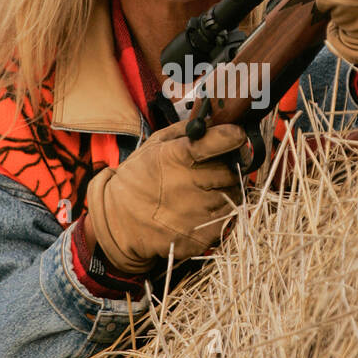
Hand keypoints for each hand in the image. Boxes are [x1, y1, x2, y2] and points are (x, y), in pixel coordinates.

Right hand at [85, 120, 246, 273]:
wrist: (120, 221)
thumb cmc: (140, 178)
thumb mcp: (155, 144)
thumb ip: (185, 130)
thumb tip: (213, 120)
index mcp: (176, 157)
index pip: (218, 142)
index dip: (231, 137)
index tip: (236, 136)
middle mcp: (188, 184)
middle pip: (231, 172)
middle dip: (226, 169)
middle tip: (210, 171)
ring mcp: (196, 213)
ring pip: (233, 195)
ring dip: (224, 192)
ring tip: (202, 192)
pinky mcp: (201, 237)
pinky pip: (228, 219)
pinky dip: (221, 213)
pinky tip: (201, 210)